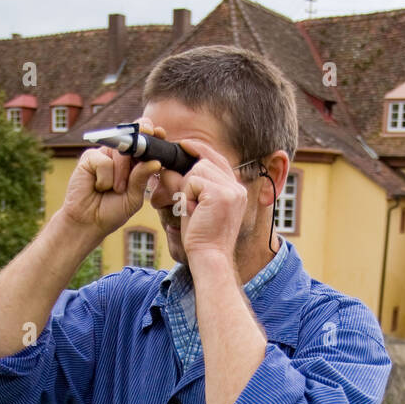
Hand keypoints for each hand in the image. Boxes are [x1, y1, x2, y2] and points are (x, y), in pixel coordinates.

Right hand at [60, 116, 164, 239]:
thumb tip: (155, 162)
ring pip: (120, 153)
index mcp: (134, 164)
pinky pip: (104, 161)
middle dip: (140, 143)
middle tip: (143, 147)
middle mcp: (120, 156)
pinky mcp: (90, 158)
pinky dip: (104, 179)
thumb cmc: (111, 211)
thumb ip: (142, 178)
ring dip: (120, 174)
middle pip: (133, 139)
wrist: (88, 222)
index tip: (160, 133)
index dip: (152, 136)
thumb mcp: (133, 197)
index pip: (145, 144)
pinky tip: (98, 187)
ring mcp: (105, 155)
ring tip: (115, 189)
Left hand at [174, 138, 248, 269]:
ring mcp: (231, 189)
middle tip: (182, 198)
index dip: (200, 150)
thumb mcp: (195, 207)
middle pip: (205, 161)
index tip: (184, 145)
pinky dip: (186, 195)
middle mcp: (237, 187)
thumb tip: (167, 169)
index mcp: (236, 190)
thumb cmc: (201, 238)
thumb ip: (189, 186)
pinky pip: (193, 181)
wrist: (209, 258)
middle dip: (188, 177)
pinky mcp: (220, 193)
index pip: (217, 159)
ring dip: (186, 189)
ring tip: (192, 210)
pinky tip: (192, 211)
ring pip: (197, 169)